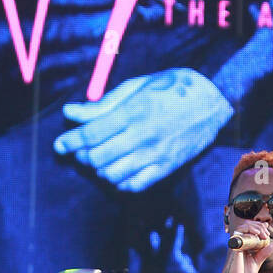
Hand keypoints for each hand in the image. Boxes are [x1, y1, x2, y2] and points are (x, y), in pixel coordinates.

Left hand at [53, 69, 233, 191]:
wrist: (213, 101)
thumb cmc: (171, 88)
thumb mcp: (136, 87)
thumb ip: (102, 105)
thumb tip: (70, 113)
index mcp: (134, 112)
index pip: (91, 134)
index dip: (70, 142)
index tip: (59, 144)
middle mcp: (143, 136)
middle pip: (97, 158)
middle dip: (81, 157)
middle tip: (76, 151)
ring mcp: (155, 155)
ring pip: (112, 175)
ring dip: (97, 171)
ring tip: (95, 161)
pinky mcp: (166, 168)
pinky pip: (133, 185)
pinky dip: (117, 182)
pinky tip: (114, 172)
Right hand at [210, 222, 272, 272]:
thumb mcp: (257, 262)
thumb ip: (264, 253)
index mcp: (245, 245)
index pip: (252, 230)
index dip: (260, 228)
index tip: (267, 234)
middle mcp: (240, 242)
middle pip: (248, 225)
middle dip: (260, 227)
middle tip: (266, 235)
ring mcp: (236, 242)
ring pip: (244, 226)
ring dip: (256, 227)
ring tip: (263, 234)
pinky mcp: (234, 245)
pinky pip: (240, 232)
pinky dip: (250, 230)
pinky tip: (257, 234)